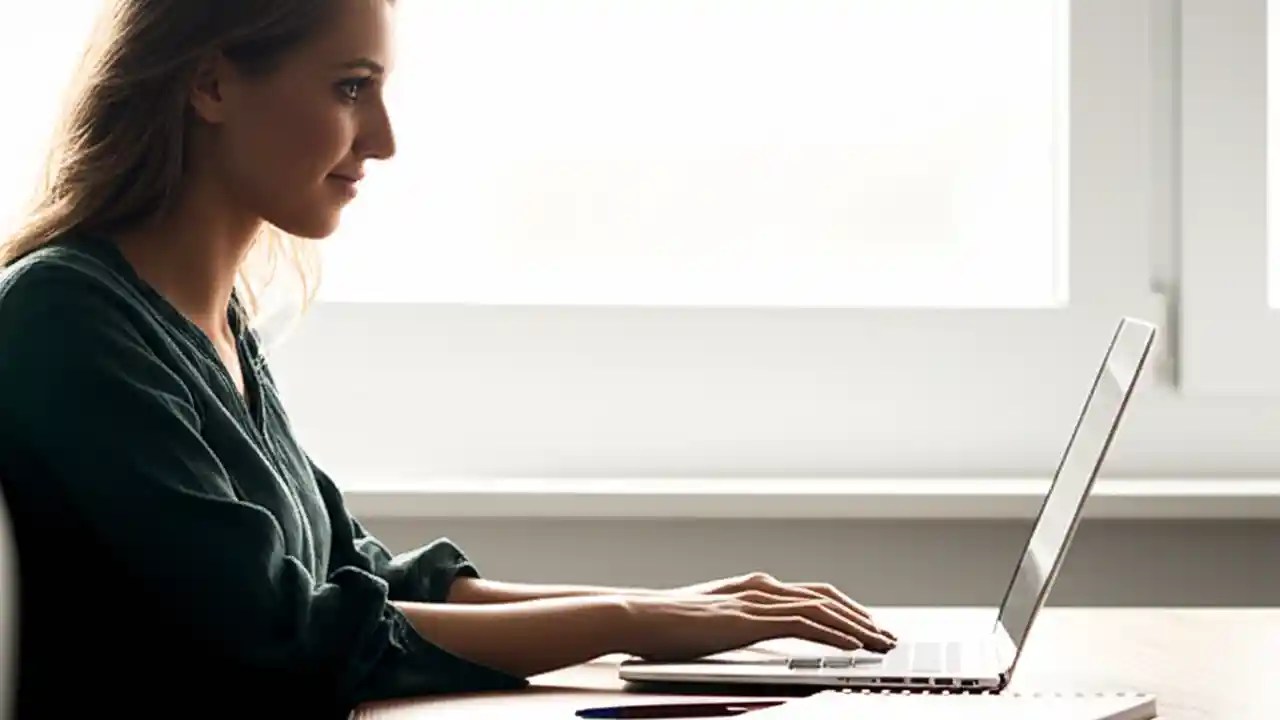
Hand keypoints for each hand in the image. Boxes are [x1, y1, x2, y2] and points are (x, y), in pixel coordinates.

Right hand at [617, 590, 895, 662]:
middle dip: (860, 616)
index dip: (844, 608)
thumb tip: (750, 631)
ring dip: (857, 626)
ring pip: (822, 609)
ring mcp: (755, 602)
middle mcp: (759, 587)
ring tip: (881, 644)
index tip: (866, 626)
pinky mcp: (749, 621)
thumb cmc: (663, 624)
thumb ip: (735, 620)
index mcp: (751, 586)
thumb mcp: (708, 619)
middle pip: (825, 596)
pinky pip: (804, 625)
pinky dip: (834, 634)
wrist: (635, 615)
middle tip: (887, 636)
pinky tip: (853, 647)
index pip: (811, 593)